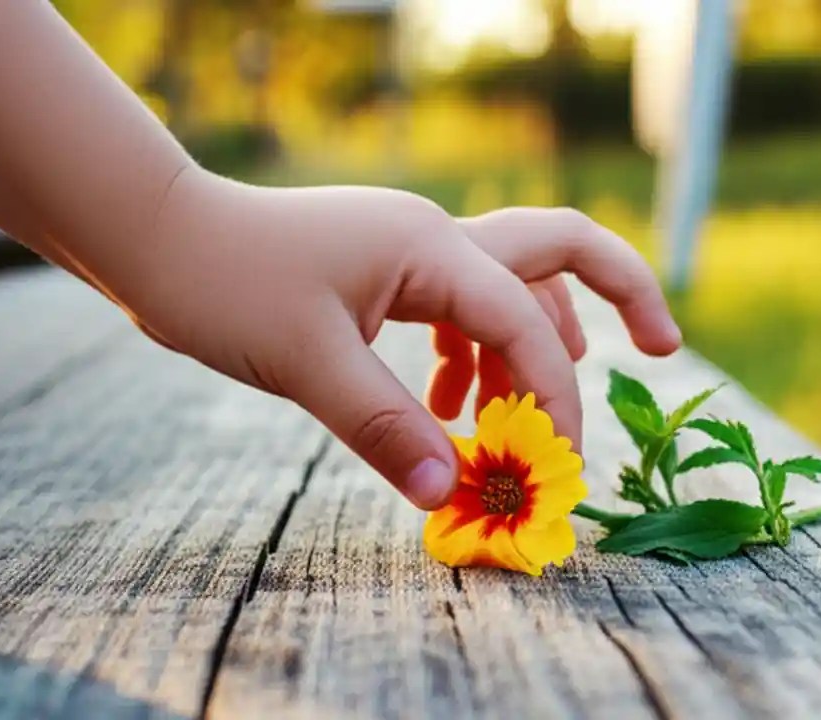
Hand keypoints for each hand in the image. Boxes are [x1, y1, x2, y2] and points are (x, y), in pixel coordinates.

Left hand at [107, 169, 679, 509]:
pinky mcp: (392, 272)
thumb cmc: (223, 284)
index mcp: (430, 246)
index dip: (553, 392)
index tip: (558, 459)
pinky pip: (462, 311)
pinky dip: (473, 359)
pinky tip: (448, 406)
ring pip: (510, 291)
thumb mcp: (305, 362)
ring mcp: (416, 250)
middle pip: (561, 247)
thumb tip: (445, 491)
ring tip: (506, 425)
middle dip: (621, 292)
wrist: (157, 235)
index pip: (525, 319)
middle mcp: (437, 239)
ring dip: (525, 354)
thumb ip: (383, 425)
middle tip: (663, 346)